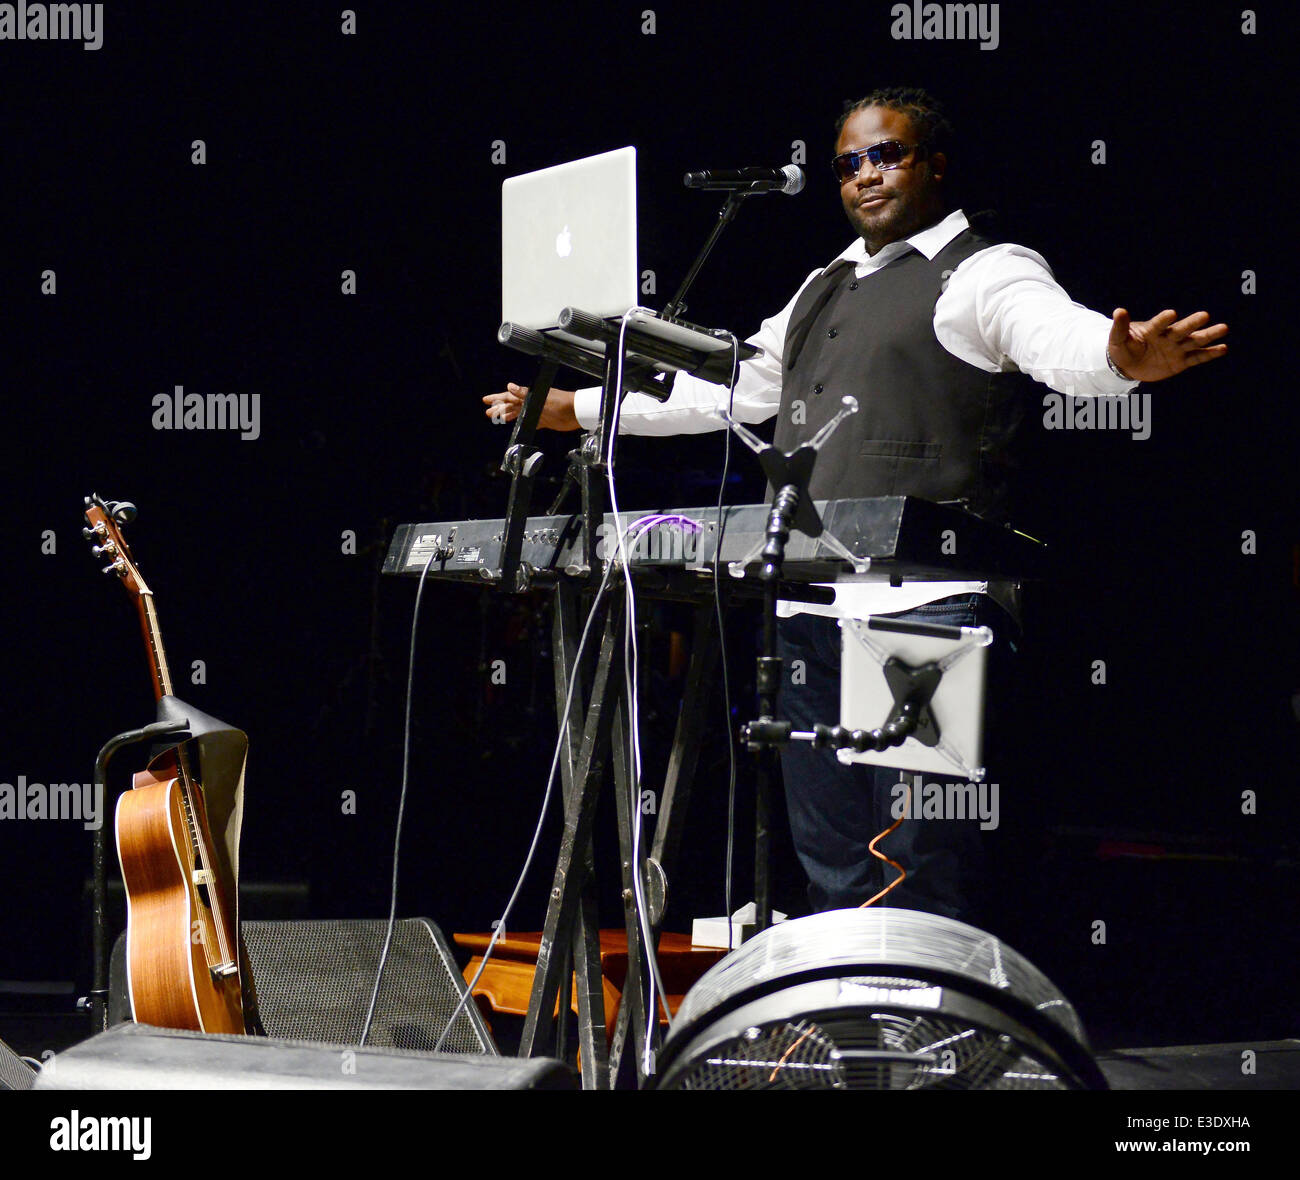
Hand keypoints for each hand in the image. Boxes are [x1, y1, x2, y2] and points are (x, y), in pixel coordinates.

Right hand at [481, 383, 579, 430]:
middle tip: (488, 412)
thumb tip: (509, 386)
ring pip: (518, 414)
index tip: (486, 400)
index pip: (509, 396)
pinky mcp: (543, 421)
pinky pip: (530, 422)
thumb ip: (524, 394)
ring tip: (497, 419)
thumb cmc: (561, 403)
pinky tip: (517, 426)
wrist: (576, 413)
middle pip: (511, 406)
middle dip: (499, 408)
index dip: (497, 398)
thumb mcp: (541, 398)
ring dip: (508, 416)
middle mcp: (531, 403)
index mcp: (529, 396)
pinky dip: (523, 424)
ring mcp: (537, 412)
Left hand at [1107, 308, 1227, 382]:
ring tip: (1223, 328)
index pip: (1159, 324)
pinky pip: (1196, 358)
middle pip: (1182, 329)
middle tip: (1204, 315)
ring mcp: (1176, 349)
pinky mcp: (1181, 362)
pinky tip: (1223, 348)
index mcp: (1153, 330)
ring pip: (1194, 341)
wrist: (1129, 365)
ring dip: (1208, 335)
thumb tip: (1119, 311)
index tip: (1171, 314)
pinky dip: (1209, 354)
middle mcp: (1168, 336)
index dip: (1164, 319)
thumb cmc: (1124, 348)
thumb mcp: (1118, 339)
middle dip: (1192, 323)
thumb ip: (1120, 327)